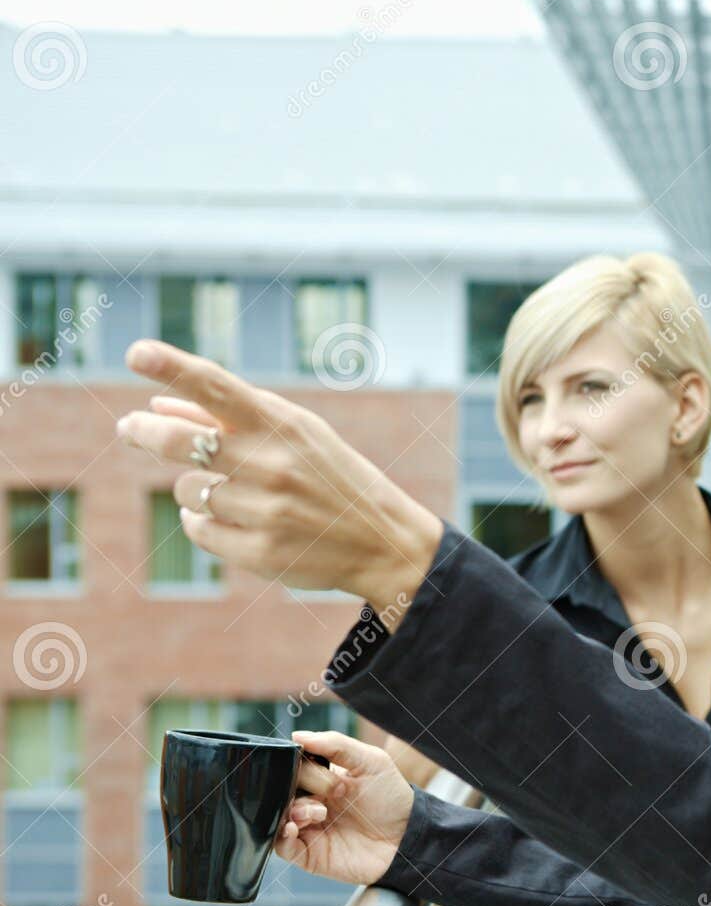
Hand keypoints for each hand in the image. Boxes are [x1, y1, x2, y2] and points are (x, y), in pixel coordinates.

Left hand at [113, 340, 442, 614]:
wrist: (385, 541)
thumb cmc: (332, 477)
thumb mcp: (296, 435)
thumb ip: (229, 419)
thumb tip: (156, 406)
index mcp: (284, 426)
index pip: (219, 388)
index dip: (173, 367)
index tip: (136, 352)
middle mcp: (274, 465)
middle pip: (180, 441)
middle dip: (143, 431)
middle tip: (129, 428)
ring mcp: (267, 511)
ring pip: (186, 490)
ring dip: (193, 488)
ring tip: (228, 492)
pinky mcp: (261, 552)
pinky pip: (198, 528)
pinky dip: (204, 521)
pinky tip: (234, 520)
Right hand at [275, 730, 414, 885]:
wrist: (406, 837)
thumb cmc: (391, 797)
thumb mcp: (371, 761)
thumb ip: (336, 745)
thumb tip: (297, 736)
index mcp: (322, 778)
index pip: (294, 766)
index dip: (301, 765)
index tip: (320, 767)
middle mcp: (311, 801)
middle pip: (283, 789)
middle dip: (299, 787)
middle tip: (333, 793)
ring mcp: (308, 828)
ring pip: (278, 815)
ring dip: (293, 810)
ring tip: (318, 813)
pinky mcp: (308, 853)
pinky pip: (281, 846)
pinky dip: (281, 835)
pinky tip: (294, 827)